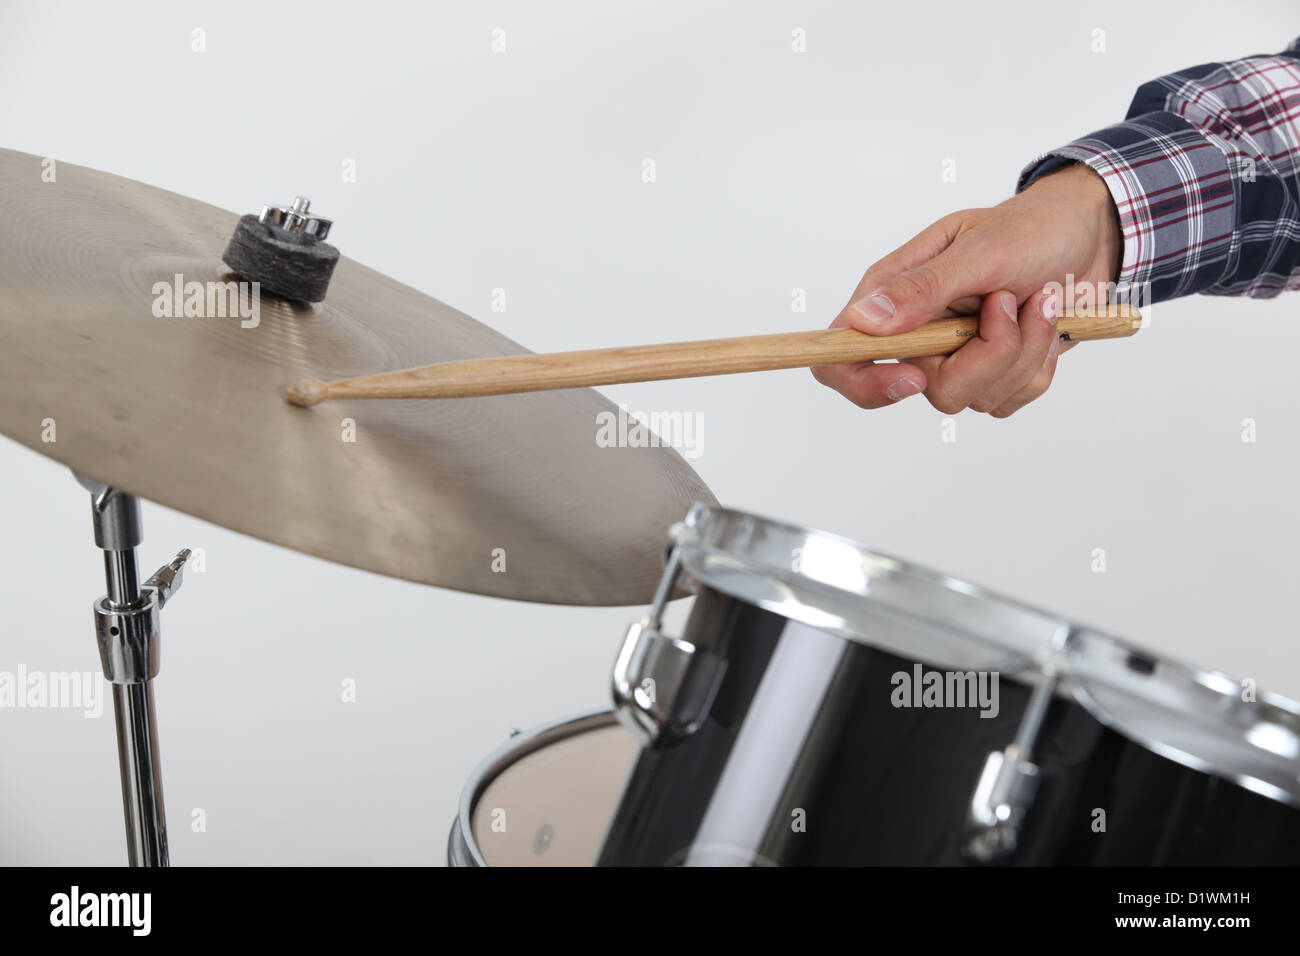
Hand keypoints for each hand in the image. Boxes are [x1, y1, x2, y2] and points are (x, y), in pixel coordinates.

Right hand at [812, 163, 1122, 416]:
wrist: (1087, 237)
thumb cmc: (1030, 229)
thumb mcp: (979, 249)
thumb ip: (922, 287)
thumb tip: (863, 322)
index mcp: (892, 295)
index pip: (839, 355)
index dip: (862, 380)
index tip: (912, 377)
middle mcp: (916, 334)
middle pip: (925, 388)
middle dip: (986, 354)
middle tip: (1011, 300)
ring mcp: (953, 359)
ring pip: (975, 398)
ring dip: (1022, 351)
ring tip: (1038, 302)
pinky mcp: (991, 375)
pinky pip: (1008, 401)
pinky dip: (1037, 366)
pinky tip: (1044, 325)